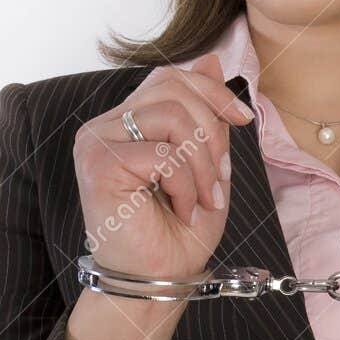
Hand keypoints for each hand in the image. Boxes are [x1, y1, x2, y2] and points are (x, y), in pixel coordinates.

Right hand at [73, 54, 253, 282]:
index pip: (171, 78)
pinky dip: (184, 183)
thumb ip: (206, 116)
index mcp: (128, 122)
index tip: (243, 119)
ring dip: (201, 163)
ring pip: (171, 115)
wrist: (160, 279)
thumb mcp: (206, 164)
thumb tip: (211, 60)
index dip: (212, 91)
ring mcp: (97, 142)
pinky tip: (181, 208)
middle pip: (173, 89)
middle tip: (217, 180)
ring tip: (202, 198)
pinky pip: (162, 153)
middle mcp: (106, 126)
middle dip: (212, 134)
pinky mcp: (98, 163)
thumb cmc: (177, 232)